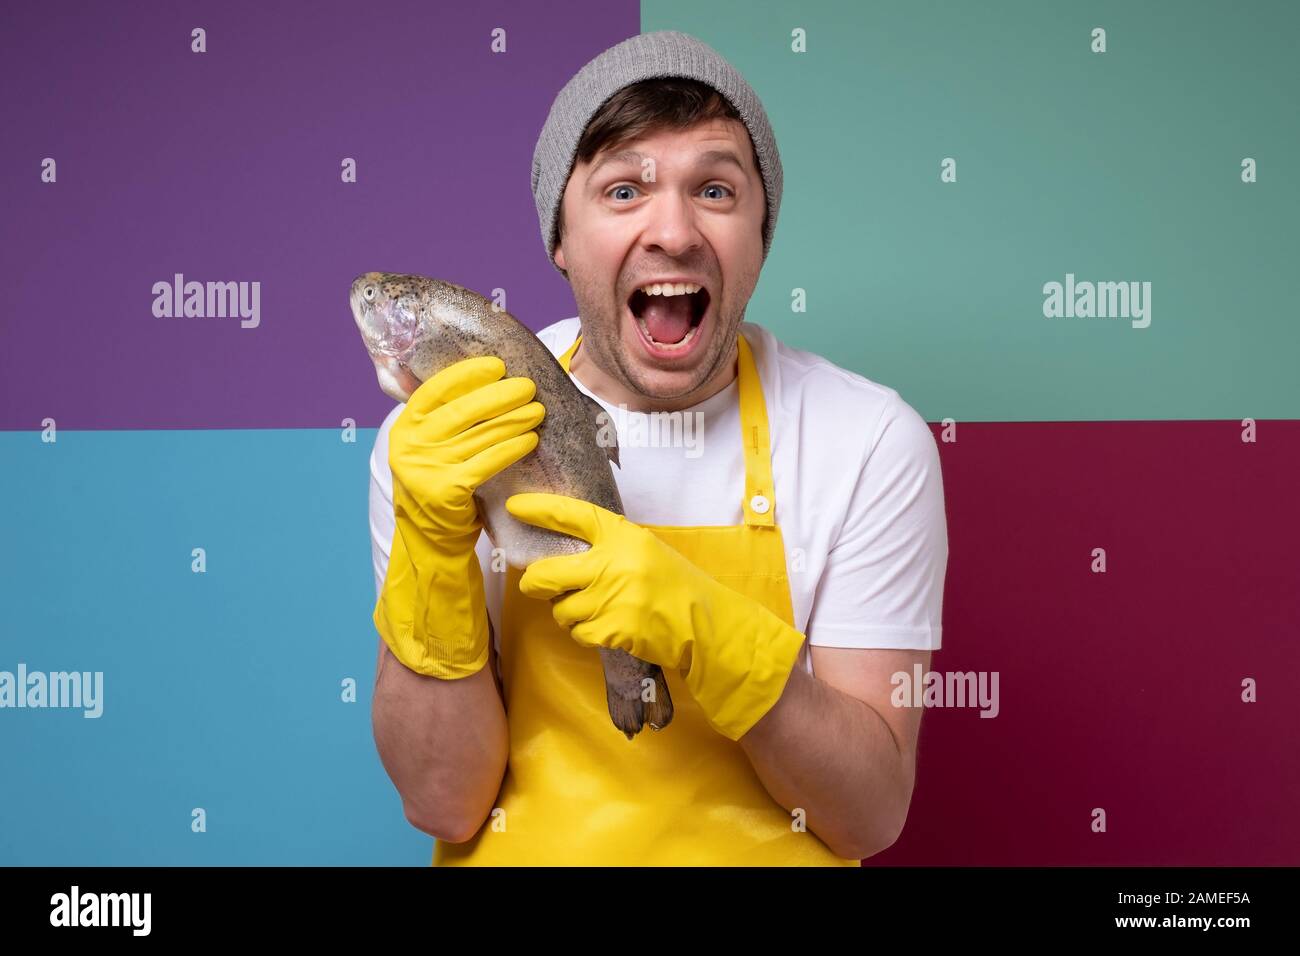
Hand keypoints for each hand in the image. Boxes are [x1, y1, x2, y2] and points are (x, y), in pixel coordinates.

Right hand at [375, 357, 543, 678]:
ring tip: (537, 410)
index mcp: (404, 427)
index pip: (435, 390)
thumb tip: (485, 380)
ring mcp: (424, 468)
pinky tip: (530, 439)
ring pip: (479, 435)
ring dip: (513, 419)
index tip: (496, 364)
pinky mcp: (445, 491)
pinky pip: (487, 462)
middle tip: (529, 386)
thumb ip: (444, 420)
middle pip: (461, 410)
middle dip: (499, 395)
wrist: (429, 540)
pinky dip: (511, 448)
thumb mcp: (430, 449)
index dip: (466, 374)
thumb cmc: (440, 486)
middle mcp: (408, 445)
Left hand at [505, 493, 805, 739]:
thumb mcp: (644, 549)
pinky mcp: (611, 630)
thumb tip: (561, 552)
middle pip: (546, 573)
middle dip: (533, 582)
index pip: (572, 514)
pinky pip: (577, 632)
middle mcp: (612, 564)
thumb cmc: (673, 583)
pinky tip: (605, 626)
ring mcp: (610, 599)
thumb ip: (607, 546)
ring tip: (592, 607)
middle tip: (535, 583)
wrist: (703, 623)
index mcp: (622, 536)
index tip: (515, 507)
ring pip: (560, 609)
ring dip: (567, 611)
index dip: (540, 509)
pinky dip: (584, 632)